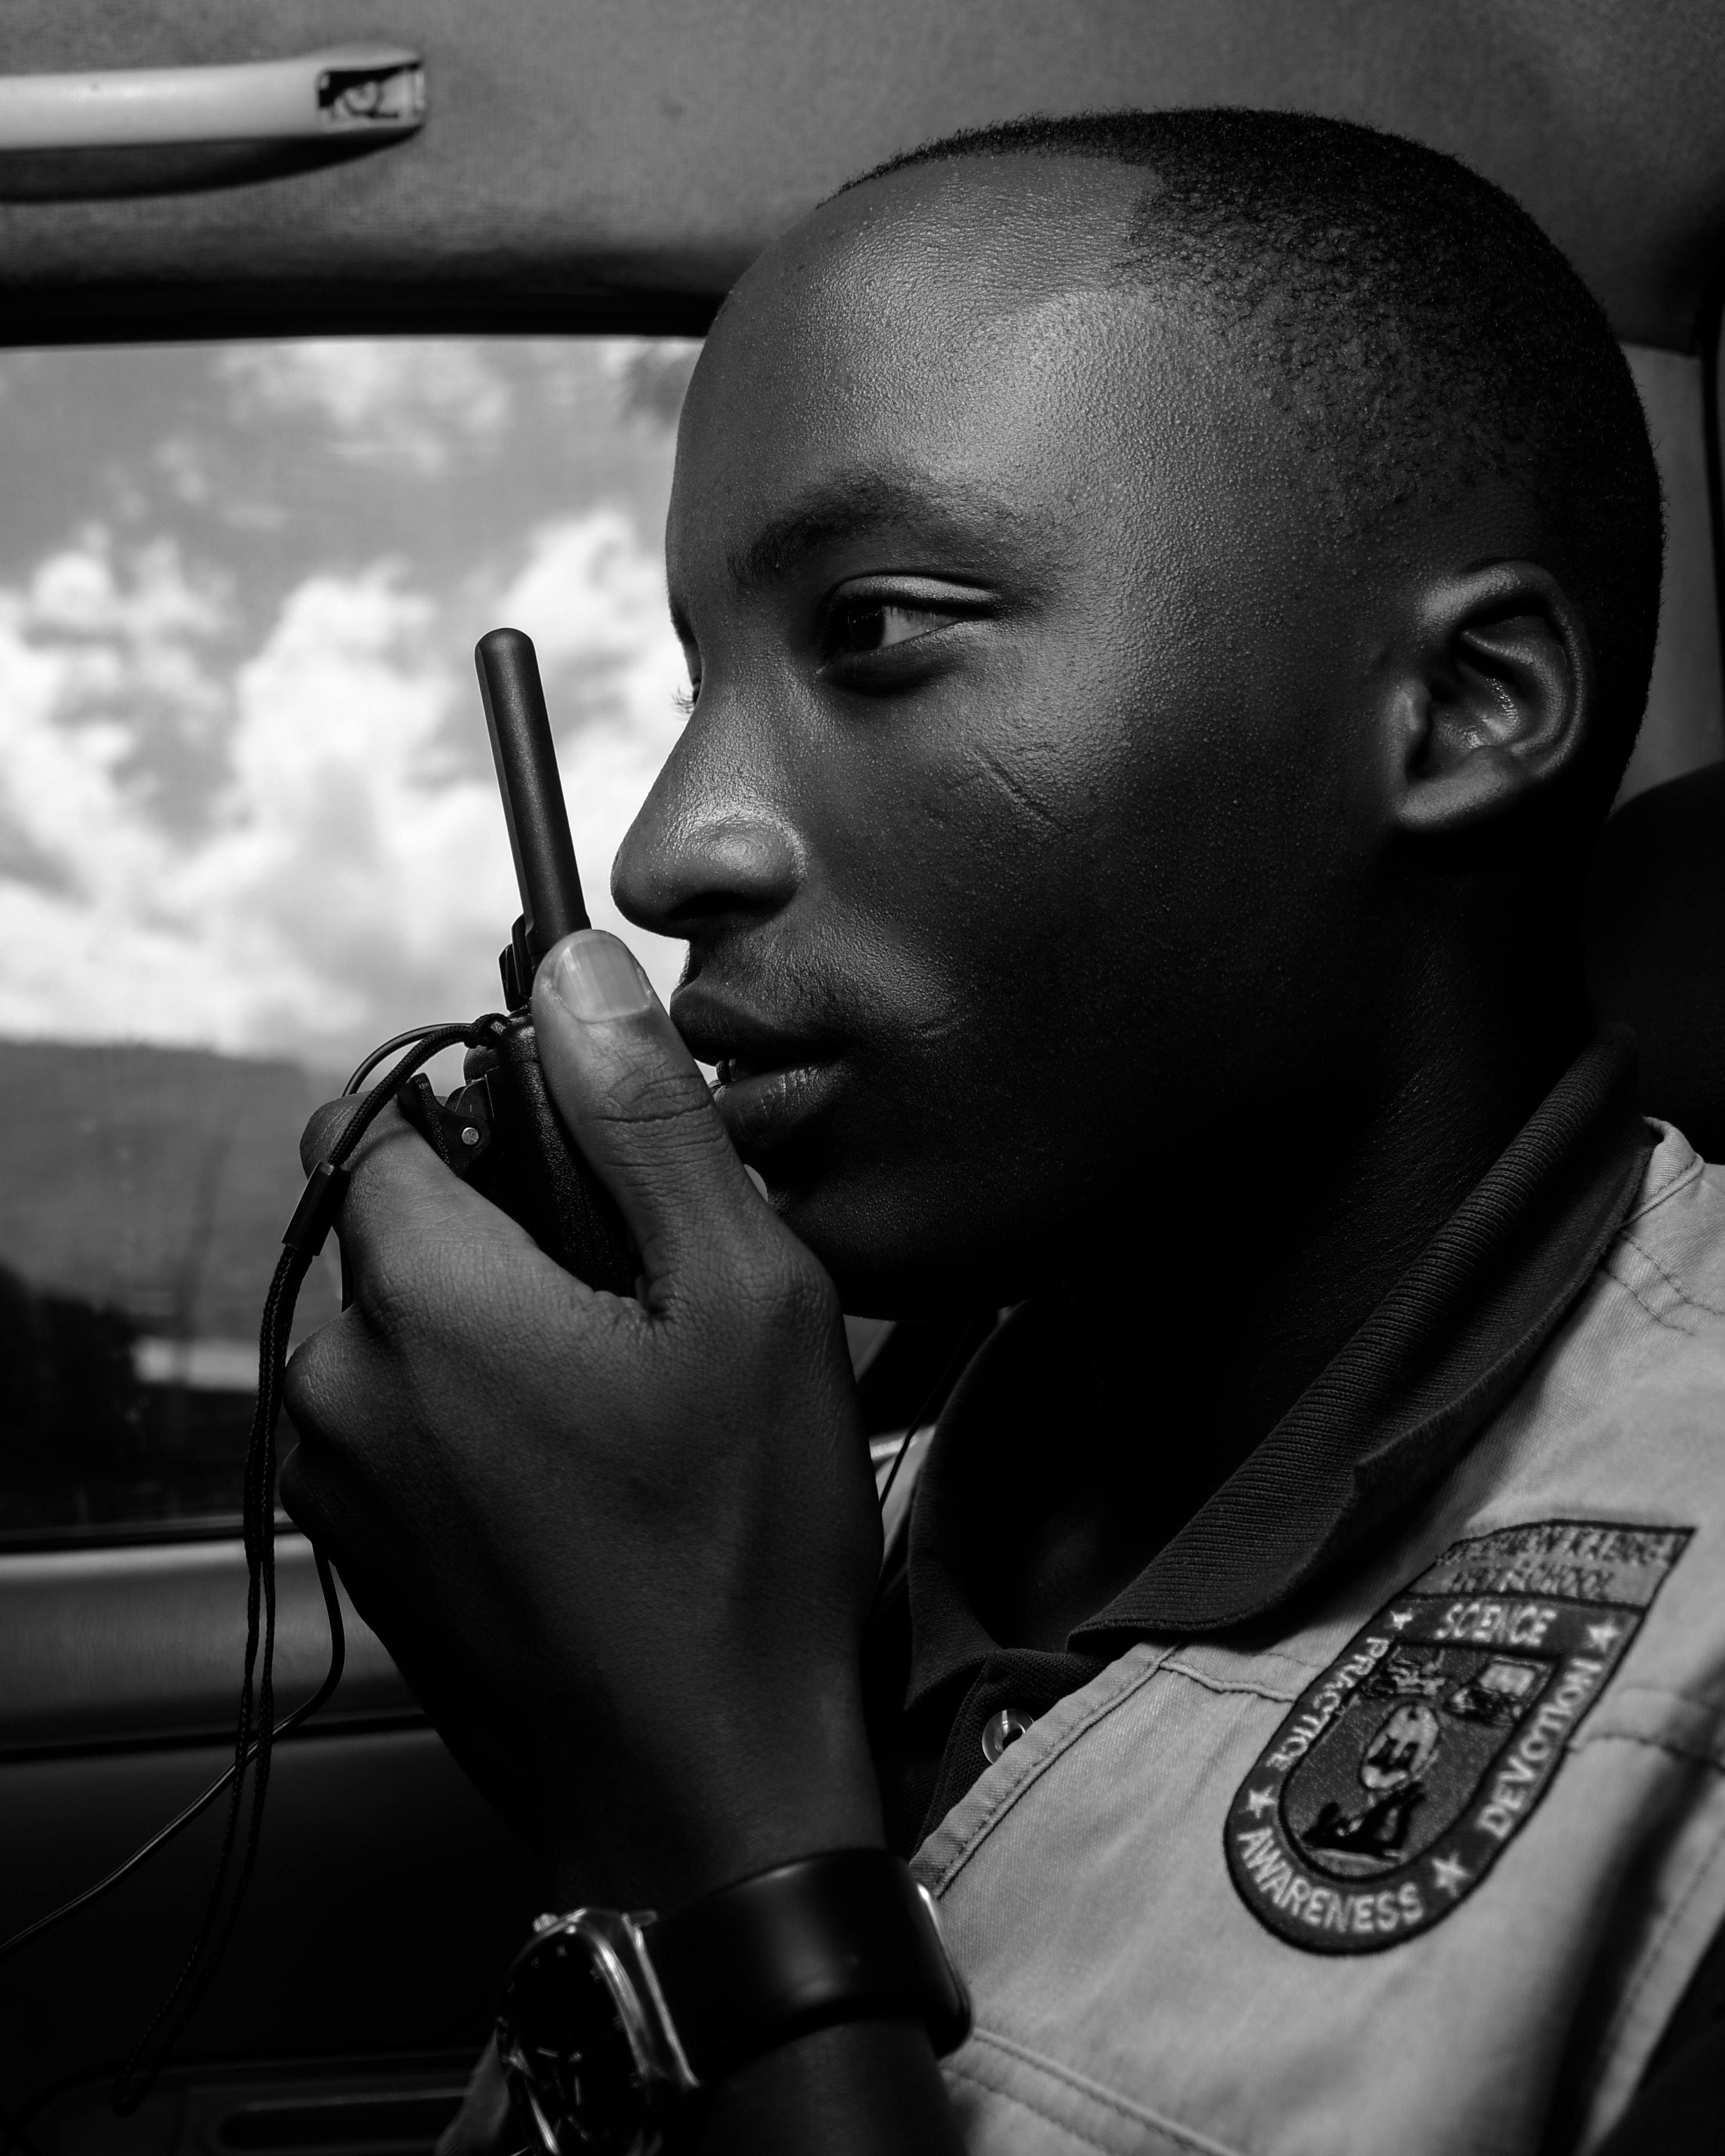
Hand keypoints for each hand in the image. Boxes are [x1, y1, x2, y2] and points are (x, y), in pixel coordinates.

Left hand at [281, 930, 884, 1911]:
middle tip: (655, 1293)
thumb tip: (572, 971)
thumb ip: (644, 1117)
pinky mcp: (369, 1550)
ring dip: (508, 1313)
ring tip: (639, 1392)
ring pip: (406, 1316)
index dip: (496, 1102)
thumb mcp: (743, 1297)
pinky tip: (601, 1470)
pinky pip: (408, 1413)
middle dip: (514, 1215)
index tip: (602, 1152)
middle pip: (395, 1214)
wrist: (705, 1808)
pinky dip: (486, 1401)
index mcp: (418, 1299)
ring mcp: (343, 1481)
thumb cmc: (739, 1559)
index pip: (385, 1111)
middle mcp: (341, 1384)